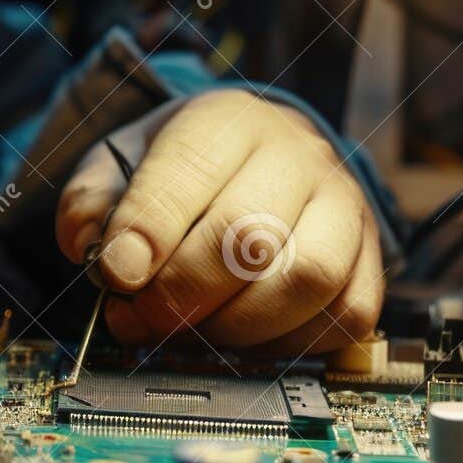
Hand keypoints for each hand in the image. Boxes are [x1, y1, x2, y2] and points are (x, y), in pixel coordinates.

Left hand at [54, 89, 383, 354]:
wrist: (256, 155)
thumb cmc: (182, 167)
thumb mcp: (119, 161)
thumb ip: (92, 202)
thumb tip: (91, 250)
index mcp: (225, 120)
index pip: (191, 170)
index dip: (149, 230)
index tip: (116, 273)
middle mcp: (296, 155)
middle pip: (249, 234)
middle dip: (181, 293)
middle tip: (136, 318)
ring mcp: (344, 205)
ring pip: (309, 278)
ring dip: (237, 325)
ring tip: (189, 333)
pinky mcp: (371, 257)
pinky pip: (347, 315)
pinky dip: (290, 343)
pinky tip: (244, 339)